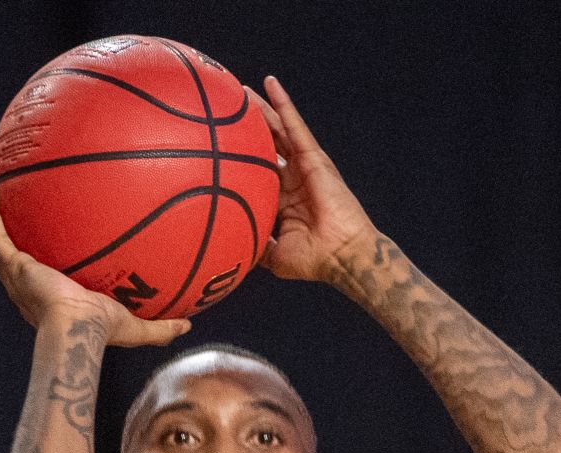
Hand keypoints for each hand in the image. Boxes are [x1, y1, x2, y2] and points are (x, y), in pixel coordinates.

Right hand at [0, 186, 189, 345]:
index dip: (42, 262)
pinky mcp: (14, 266)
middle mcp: (32, 286)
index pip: (46, 277)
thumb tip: (188, 325)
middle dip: (12, 236)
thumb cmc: (101, 331)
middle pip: (16, 257)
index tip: (47, 244)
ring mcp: (19, 276)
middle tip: (13, 213)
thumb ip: (161, 326)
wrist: (76, 329)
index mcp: (54, 297)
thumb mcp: (137, 326)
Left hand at [247, 76, 378, 285]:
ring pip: (277, 131)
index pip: (257, 173)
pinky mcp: (314, 158)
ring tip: (242, 90)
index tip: (218, 148)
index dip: (240, 159)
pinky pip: (295, 126)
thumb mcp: (274, 256)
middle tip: (227, 109)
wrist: (342, 255)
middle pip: (265, 146)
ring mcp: (303, 167)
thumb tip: (229, 251)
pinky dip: (283, 104)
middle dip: (249, 128)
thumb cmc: (314, 260)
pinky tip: (270, 85)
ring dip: (261, 109)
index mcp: (282, 201)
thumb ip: (255, 247)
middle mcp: (291, 180)